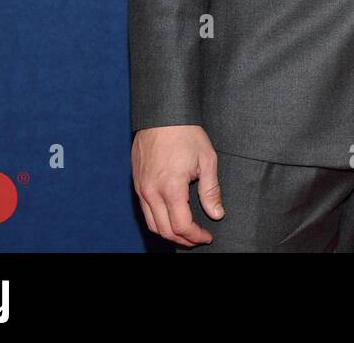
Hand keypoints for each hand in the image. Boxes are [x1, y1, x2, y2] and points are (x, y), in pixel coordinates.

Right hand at [131, 124, 223, 245]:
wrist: (162, 114)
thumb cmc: (186, 133)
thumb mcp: (207, 160)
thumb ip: (211, 191)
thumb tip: (216, 214)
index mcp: (171, 188)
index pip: (181, 226)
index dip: (196, 236)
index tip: (207, 236)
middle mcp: (151, 192)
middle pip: (165, 230)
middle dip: (183, 239)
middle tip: (198, 238)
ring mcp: (141, 188)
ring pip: (152, 224)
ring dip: (169, 232)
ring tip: (186, 231)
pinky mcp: (137, 183)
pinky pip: (145, 211)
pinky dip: (158, 220)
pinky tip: (172, 216)